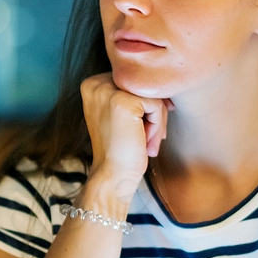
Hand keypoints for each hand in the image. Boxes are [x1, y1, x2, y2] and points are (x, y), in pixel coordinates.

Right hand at [79, 73, 168, 202]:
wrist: (112, 176)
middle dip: (154, 111)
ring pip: (152, 93)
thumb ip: (132, 93)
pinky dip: (158, 125)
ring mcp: (107, 91)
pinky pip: (157, 104)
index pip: (134, 80)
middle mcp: (96, 83)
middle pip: (144, 84)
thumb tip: (165, 80)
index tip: (143, 128)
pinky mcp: (122, 102)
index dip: (145, 104)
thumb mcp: (122, 114)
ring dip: (158, 120)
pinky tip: (146, 142)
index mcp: (92, 84)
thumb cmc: (120, 149)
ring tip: (148, 142)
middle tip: (148, 138)